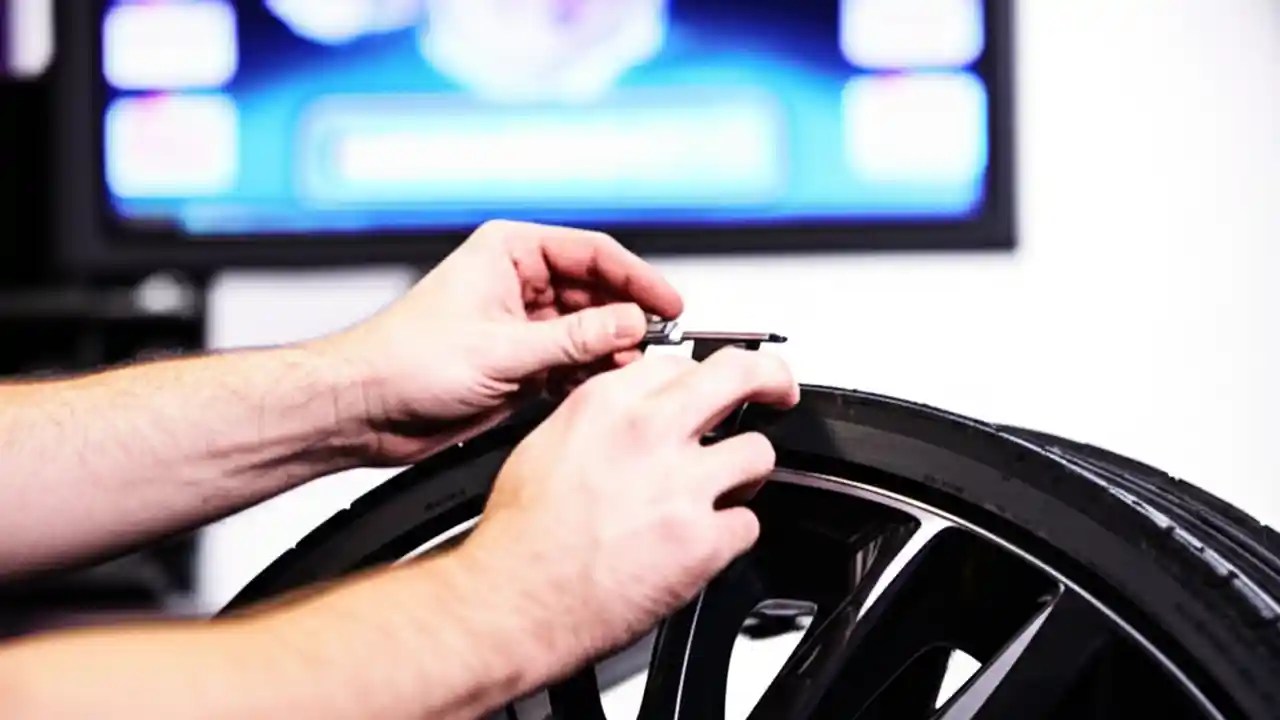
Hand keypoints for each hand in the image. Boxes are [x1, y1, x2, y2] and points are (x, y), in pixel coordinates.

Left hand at [316, 220, 683, 463]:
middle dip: (626, 317)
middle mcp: (517, 284)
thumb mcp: (502, 349)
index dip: (637, 278)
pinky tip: (602, 384)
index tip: (669, 304)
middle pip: (596, 291)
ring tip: (631, 368)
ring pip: (587, 329)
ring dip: (610, 349)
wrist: (365, 408)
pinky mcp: (518, 363)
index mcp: (509, 253)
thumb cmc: (404, 361)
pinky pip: (570, 360)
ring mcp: (520, 324)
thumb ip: (573, 339)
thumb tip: (629, 324)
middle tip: (657, 343)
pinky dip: (589, 372)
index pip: (593, 253)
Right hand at [458, 348, 800, 679]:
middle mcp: (648, 433)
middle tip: (778, 391)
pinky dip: (730, 536)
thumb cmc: (519, 537)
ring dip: (745, 473)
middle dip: (770, 378)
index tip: (710, 387)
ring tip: (725, 490)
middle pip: (740, 375)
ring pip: (758, 453)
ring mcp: (680, 485)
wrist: (512, 603)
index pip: (680, 362)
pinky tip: (702, 543)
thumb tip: (634, 413)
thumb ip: (601, 419)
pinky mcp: (701, 541)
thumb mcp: (545, 445)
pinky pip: (747, 524)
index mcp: (606, 404)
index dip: (699, 377)